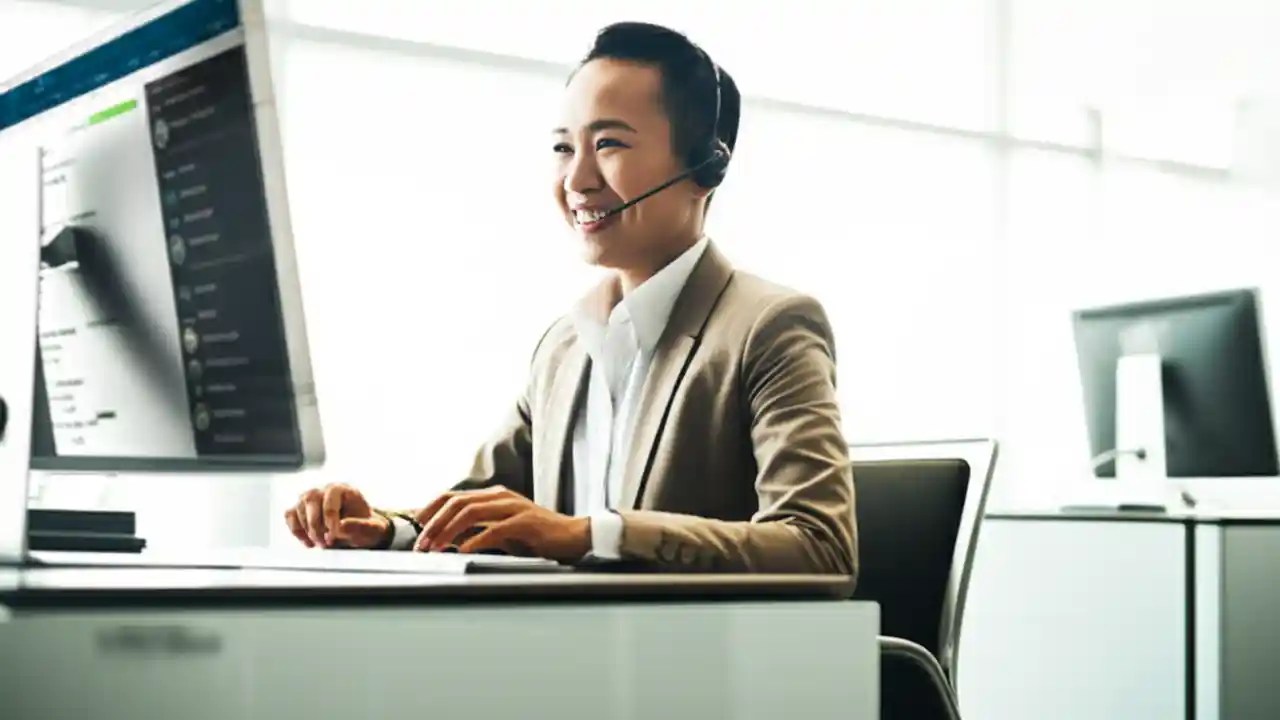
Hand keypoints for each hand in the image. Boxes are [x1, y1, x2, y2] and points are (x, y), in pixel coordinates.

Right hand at [284, 483, 390, 548]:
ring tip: (320, 543)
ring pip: (298, 507)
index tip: (334, 535)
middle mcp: (324, 490)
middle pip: (310, 499)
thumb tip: (342, 526)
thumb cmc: (366, 527)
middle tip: (325, 542)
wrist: (360, 531)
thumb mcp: (372, 528)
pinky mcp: (300, 509)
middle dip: (316, 525)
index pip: (330, 498)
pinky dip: (296, 530)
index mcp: (343, 489)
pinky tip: (308, 542)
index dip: (330, 519)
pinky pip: (290, 516)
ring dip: (306, 529)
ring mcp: (310, 499)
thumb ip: (360, 526)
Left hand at [413, 486, 590, 562]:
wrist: (572, 536)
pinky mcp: (525, 522)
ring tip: (436, 548)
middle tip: (421, 543)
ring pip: (471, 512)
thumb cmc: (536, 537)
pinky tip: (464, 551)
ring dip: (449, 531)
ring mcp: (513, 507)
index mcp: (493, 496)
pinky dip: (476, 540)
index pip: (454, 496)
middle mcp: (500, 496)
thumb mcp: (501, 532)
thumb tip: (449, 539)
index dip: (432, 508)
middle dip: (435, 523)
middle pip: (457, 502)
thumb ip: (478, 530)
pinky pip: (495, 529)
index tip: (416, 525)